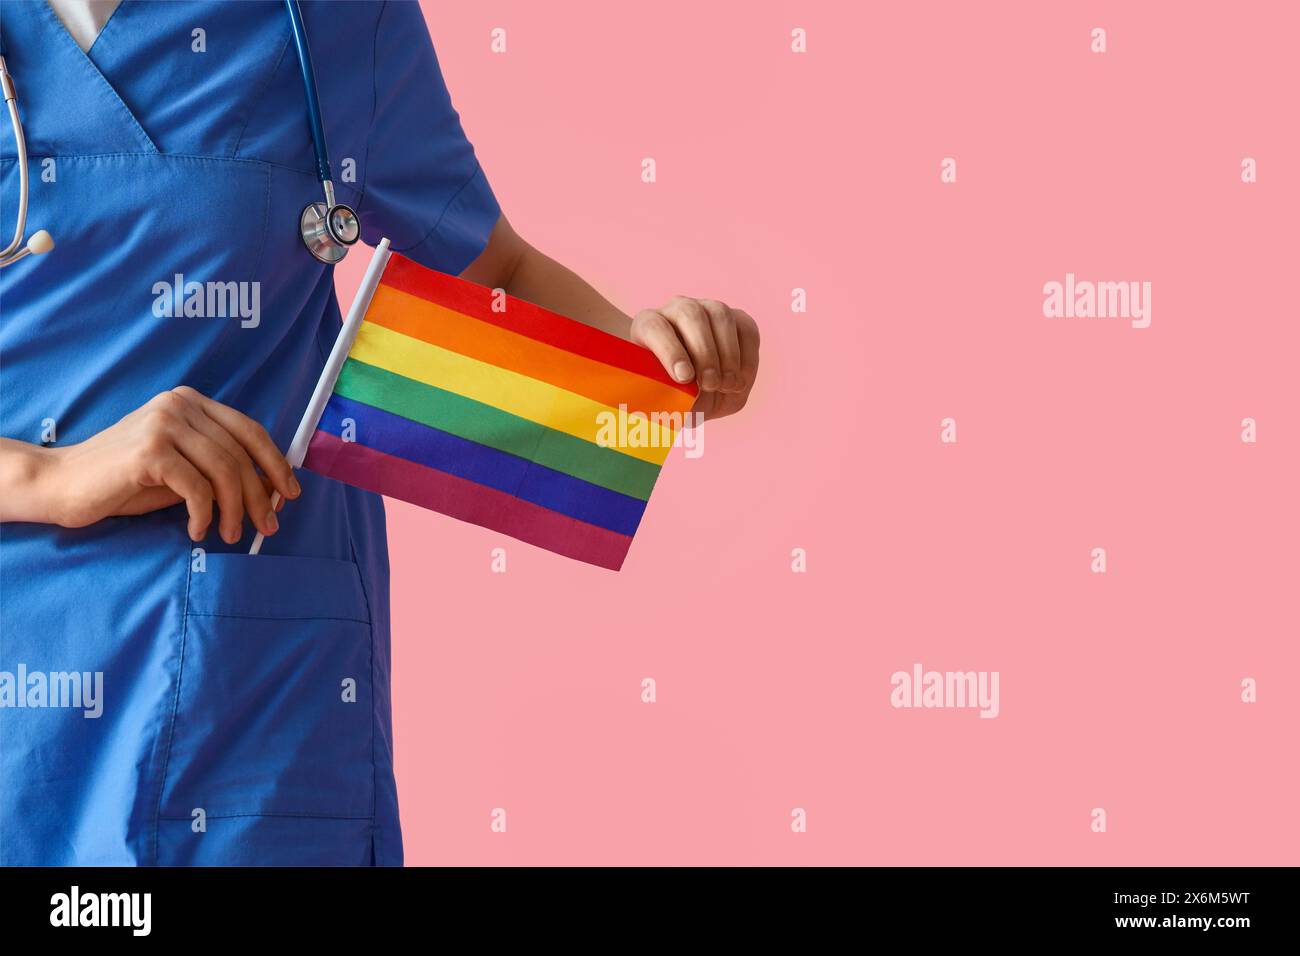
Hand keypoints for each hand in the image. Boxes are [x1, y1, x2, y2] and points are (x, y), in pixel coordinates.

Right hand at [42, 387, 298, 542]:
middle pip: (240, 454)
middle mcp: (179, 405)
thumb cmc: (125, 480)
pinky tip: (197, 530)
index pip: (249, 429)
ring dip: (234, 511)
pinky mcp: (150, 451)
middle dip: (259, 496)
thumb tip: (268, 490)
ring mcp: (163, 424)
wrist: (63, 483)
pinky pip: (197, 488)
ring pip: (224, 471)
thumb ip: (217, 467)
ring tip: (232, 535)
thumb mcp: (181, 467)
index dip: (275, 463)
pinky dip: (204, 515)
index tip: (289, 493)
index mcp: (190, 402)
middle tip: (267, 527)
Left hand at [630, 297, 759, 420]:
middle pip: (691, 316)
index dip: (670, 351)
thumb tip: (689, 399)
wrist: (695, 390)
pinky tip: (740, 381)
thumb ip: (672, 398)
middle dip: (704, 353)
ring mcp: (708, 310)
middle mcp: (677, 310)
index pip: (655, 328)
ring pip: (721, 317)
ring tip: (727, 386)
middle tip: (710, 384)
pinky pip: (746, 330)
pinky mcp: (737, 319)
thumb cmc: (674, 394)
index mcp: (648, 326)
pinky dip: (747, 358)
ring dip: (727, 355)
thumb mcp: (668, 401)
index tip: (684, 378)